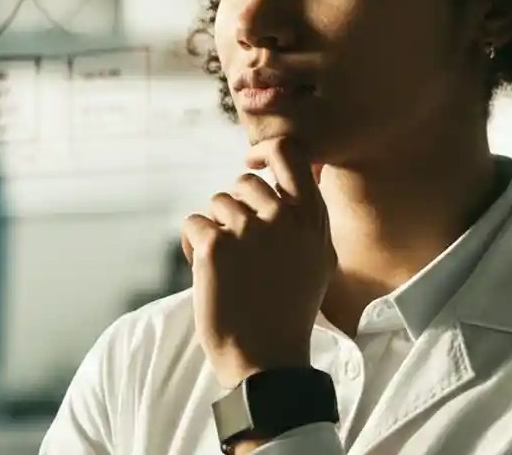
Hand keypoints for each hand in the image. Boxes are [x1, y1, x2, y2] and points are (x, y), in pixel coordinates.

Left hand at [181, 137, 333, 389]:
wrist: (266, 360)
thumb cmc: (289, 310)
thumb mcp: (318, 258)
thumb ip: (308, 215)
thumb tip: (294, 174)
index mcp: (313, 218)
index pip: (290, 152)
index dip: (265, 150)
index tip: (252, 163)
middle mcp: (284, 217)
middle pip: (244, 182)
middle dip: (236, 209)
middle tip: (242, 250)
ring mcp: (249, 229)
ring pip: (217, 204)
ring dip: (216, 231)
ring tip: (230, 269)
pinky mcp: (215, 246)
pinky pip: (193, 224)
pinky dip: (193, 246)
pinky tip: (209, 273)